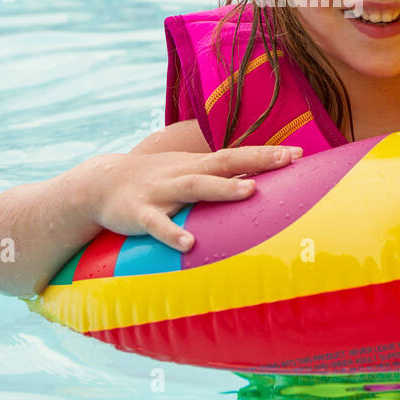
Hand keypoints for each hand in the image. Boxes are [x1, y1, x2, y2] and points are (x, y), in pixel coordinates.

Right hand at [94, 146, 303, 251]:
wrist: (100, 183)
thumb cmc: (156, 182)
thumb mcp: (187, 174)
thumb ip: (218, 179)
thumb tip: (258, 184)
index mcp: (197, 165)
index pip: (238, 155)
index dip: (267, 154)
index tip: (300, 154)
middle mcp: (184, 173)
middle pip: (225, 162)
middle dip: (258, 160)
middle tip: (288, 160)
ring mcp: (162, 192)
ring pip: (196, 187)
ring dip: (223, 188)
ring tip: (250, 191)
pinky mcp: (139, 213)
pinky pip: (157, 225)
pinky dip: (172, 233)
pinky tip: (188, 245)